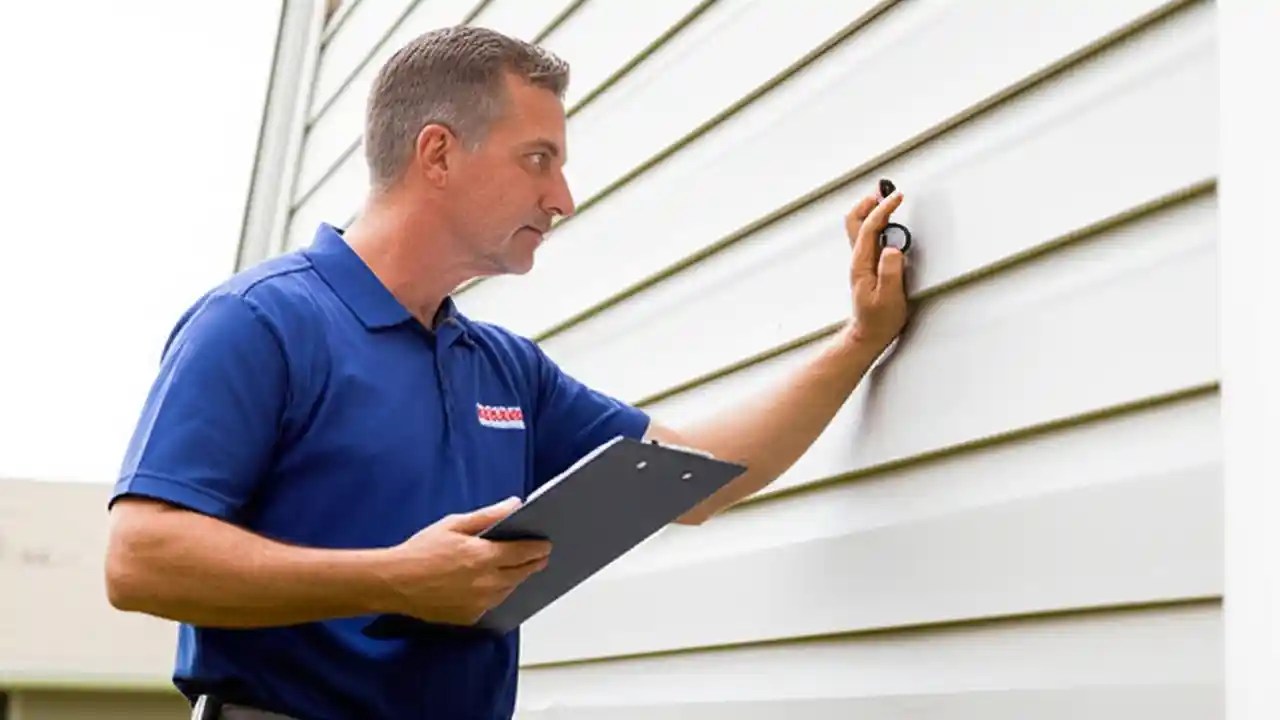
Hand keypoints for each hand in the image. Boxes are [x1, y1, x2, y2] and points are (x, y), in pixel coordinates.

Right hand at [378, 497, 550, 624]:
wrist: (395, 583)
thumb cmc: (421, 550)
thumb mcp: (454, 524)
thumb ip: (488, 516)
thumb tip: (514, 504)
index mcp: (484, 557)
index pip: (524, 553)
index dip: (539, 548)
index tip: (546, 544)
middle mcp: (486, 583)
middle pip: (522, 573)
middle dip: (533, 563)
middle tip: (540, 556)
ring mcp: (479, 603)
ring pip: (509, 590)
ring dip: (515, 578)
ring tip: (517, 568)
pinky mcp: (470, 617)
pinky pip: (492, 604)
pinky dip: (496, 593)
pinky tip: (491, 583)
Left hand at [842, 187, 908, 351]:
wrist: (868, 334)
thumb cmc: (878, 320)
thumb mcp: (889, 299)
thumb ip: (891, 273)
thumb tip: (894, 249)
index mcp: (862, 264)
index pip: (871, 228)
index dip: (884, 209)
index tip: (897, 197)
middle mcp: (859, 259)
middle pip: (855, 220)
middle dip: (869, 202)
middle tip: (886, 189)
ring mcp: (862, 261)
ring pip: (860, 226)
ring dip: (872, 208)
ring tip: (887, 196)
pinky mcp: (869, 264)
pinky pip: (869, 235)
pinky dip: (877, 221)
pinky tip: (888, 219)